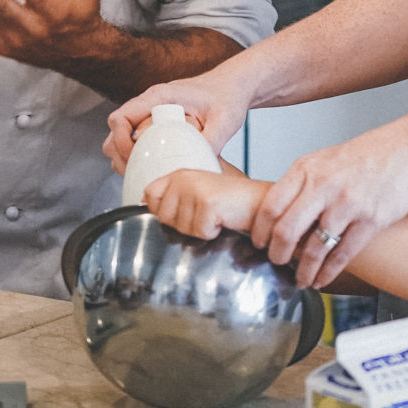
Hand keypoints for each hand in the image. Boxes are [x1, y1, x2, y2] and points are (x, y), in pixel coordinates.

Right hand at [104, 72, 250, 173]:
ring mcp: (151, 110)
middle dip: (120, 154)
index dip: (121, 143)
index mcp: (161, 96)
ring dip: (126, 154)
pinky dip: (136, 152)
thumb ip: (211, 143)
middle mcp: (150, 101)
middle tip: (138, 172)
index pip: (121, 118)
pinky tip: (153, 164)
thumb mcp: (224, 121)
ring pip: (121, 134)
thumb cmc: (227, 96)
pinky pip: (134, 136)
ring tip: (144, 171)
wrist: (233, 85)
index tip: (135, 160)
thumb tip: (195, 167)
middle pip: (115, 129)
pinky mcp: (156, 119)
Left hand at [144, 169, 266, 239]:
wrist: (261, 202)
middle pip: (163, 217)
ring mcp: (195, 189)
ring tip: (216, 216)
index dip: (162, 210)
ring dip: (200, 229)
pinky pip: (199, 232)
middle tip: (205, 215)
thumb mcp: (198, 193)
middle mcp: (183, 178)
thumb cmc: (231, 202)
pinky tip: (223, 220)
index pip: (150, 195)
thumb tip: (145, 202)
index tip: (183, 211)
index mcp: (179, 174)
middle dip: (183, 224)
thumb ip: (173, 196)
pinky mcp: (208, 203)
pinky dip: (212, 233)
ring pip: (181, 228)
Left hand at [252, 122, 407, 287]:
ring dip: (304, 271)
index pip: (270, 206)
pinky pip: (342, 254)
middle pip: (286, 231)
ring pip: (314, 249)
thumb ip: (302, 184)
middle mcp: (323, 185)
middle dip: (277, 256)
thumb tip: (280, 214)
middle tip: (276, 264)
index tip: (259, 244)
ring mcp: (347, 204)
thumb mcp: (325, 159)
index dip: (260, 231)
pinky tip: (323, 279)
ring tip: (302, 280)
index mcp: (307, 169)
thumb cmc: (369, 154)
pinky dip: (329, 272)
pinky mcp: (371, 220)